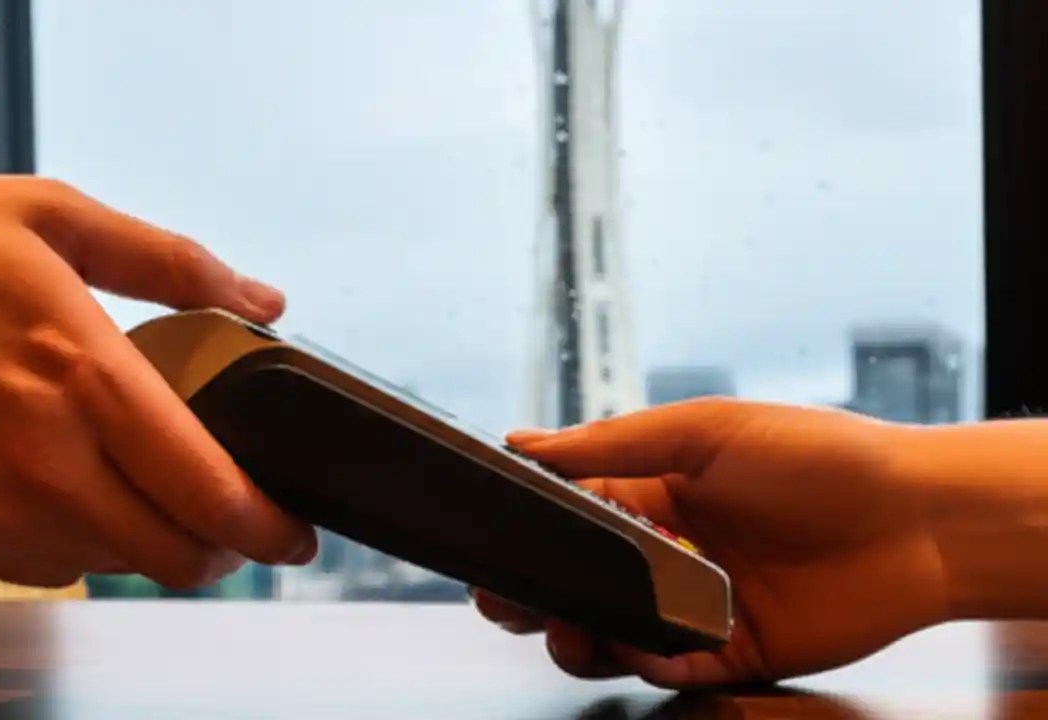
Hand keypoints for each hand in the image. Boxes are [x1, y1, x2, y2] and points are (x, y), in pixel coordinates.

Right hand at [0, 176, 315, 587]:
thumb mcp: (53, 217)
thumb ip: (173, 264)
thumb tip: (264, 298)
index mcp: (83, 377)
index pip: (210, 493)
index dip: (270, 528)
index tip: (296, 532)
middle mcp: (44, 461)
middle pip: (178, 556)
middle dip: (226, 546)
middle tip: (237, 518)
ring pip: (120, 567)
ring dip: (157, 543)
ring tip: (155, 492)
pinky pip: (54, 570)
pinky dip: (88, 545)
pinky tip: (78, 492)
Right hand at [472, 398, 946, 686]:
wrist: (917, 519)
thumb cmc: (819, 456)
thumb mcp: (705, 429)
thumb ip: (614, 442)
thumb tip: (527, 440)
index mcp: (655, 489)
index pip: (571, 515)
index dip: (531, 534)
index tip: (497, 547)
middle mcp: (669, 549)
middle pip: (581, 582)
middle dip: (538, 595)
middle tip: (511, 602)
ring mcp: (697, 602)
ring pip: (614, 633)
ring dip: (583, 636)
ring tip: (577, 631)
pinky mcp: (732, 650)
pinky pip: (673, 667)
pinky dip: (649, 664)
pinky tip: (646, 652)